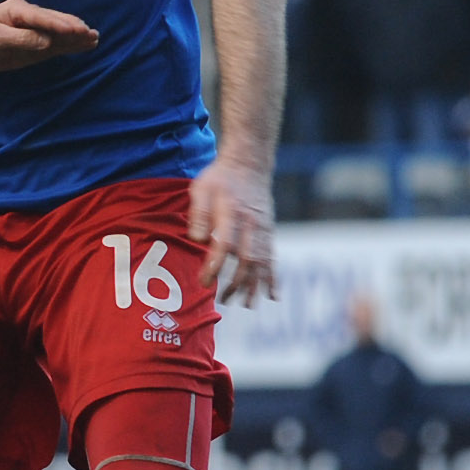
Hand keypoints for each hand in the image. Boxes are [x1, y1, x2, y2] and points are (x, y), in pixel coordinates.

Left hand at [0, 0, 97, 71]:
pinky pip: (57, 40)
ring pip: (59, 30)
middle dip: (74, 28)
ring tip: (94, 37)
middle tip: (91, 34)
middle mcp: (30, 15)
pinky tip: (86, 43)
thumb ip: (20, 39)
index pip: (41, 17)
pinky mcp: (38, 40)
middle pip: (55, 21)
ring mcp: (35, 27)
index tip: (76, 30)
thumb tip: (46, 42)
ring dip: (76, 34)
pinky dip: (72, 42)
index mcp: (17, 10)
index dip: (59, 24)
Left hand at [188, 155, 275, 305]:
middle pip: (247, 258)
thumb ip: (198, 213)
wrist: (249, 164)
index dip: (215, 264)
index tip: (204, 281)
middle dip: (237, 283)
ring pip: (263, 262)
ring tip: (247, 305)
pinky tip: (272, 296)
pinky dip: (273, 278)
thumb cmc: (220, 178)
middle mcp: (251, 224)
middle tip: (223, 300)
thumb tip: (197, 239)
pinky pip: (273, 257)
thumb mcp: (200, 188)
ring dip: (255, 285)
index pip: (224, 244)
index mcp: (231, 213)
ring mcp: (263, 229)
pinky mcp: (269, 232)